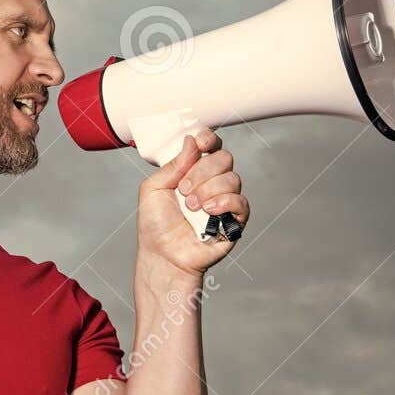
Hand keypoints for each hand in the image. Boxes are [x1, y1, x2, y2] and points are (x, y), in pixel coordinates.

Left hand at [137, 127, 250, 275]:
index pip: (210, 146)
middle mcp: (212, 183)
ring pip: (232, 178)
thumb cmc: (155, 225)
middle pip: (224, 158)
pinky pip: (241, 201)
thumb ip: (173, 165)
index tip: (201, 143)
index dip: (209, 139)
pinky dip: (224, 202)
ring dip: (209, 189)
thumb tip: (191, 142)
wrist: (163, 255)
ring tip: (191, 206)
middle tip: (184, 189)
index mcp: (193, 172)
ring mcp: (225, 201)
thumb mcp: (153, 189)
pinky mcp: (235, 220)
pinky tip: (208, 211)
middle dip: (203, 170)